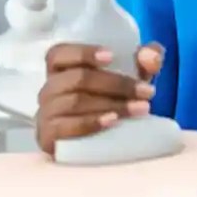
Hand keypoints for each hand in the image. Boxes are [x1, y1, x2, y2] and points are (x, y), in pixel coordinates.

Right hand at [34, 41, 164, 155]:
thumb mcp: (132, 75)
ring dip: (111, 104)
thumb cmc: (113, 99)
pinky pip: (65, 127)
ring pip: (76, 102)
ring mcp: (45, 114)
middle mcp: (49, 89)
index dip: (83, 52)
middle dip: (116, 84)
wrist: (102, 143)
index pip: (59, 53)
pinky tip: (112, 121)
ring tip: (139, 109)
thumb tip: (151, 57)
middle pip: (77, 78)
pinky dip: (90, 122)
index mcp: (60, 68)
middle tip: (146, 91)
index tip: (111, 56)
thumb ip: (146, 58)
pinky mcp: (47, 138)